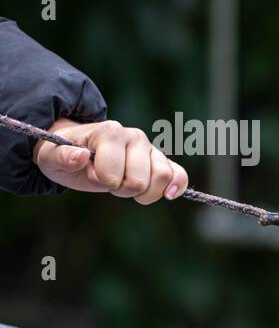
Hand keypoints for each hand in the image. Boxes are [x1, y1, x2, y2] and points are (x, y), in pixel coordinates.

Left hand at [33, 118, 188, 203]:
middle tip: (108, 182)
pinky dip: (176, 187)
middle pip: (139, 179)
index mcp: (110, 132)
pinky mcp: (160, 161)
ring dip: (144, 193)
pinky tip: (167, 195)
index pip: (113, 172)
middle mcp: (135, 137)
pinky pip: (178, 174)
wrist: (78, 149)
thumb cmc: (64, 154)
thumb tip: (81, 156)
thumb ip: (62, 156)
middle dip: (121, 190)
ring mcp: (150, 148)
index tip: (90, 172)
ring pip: (162, 177)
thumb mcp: (51, 156)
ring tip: (127, 187)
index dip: (100, 180)